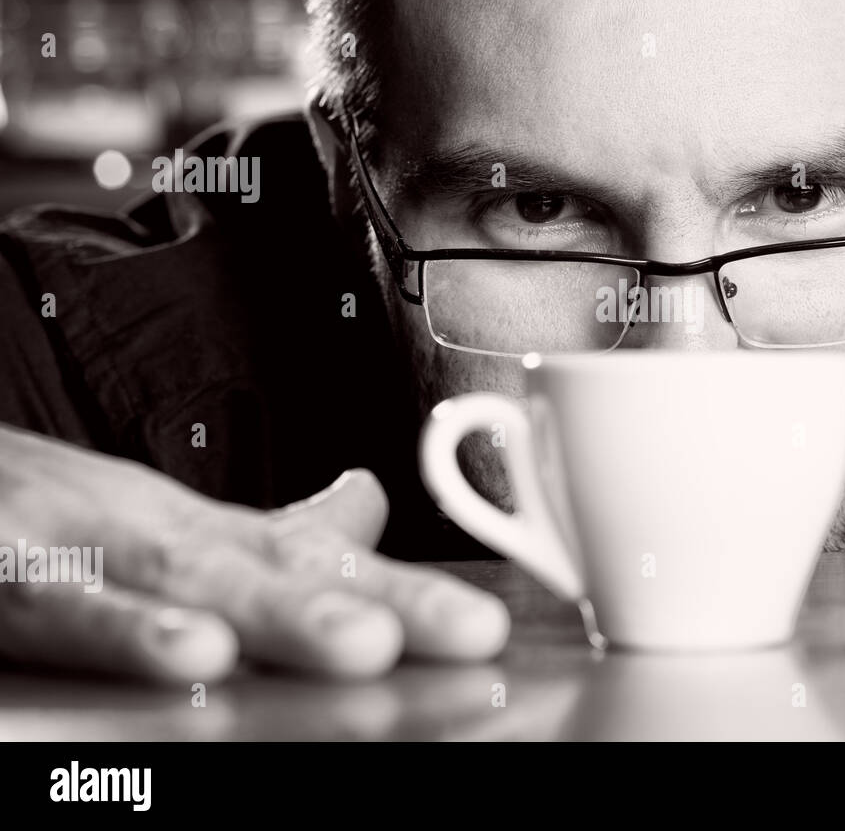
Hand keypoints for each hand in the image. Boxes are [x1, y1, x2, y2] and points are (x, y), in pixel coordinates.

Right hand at [0, 424, 508, 682]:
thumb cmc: (66, 514)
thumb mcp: (182, 525)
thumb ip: (273, 536)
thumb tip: (370, 513)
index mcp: (206, 535)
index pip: (319, 561)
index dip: (402, 593)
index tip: (476, 631)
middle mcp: (150, 534)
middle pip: (248, 569)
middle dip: (321, 608)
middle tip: (405, 638)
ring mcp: (69, 551)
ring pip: (150, 582)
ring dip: (224, 615)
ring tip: (299, 647)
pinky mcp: (0, 578)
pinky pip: (50, 604)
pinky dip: (108, 626)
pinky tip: (173, 651)